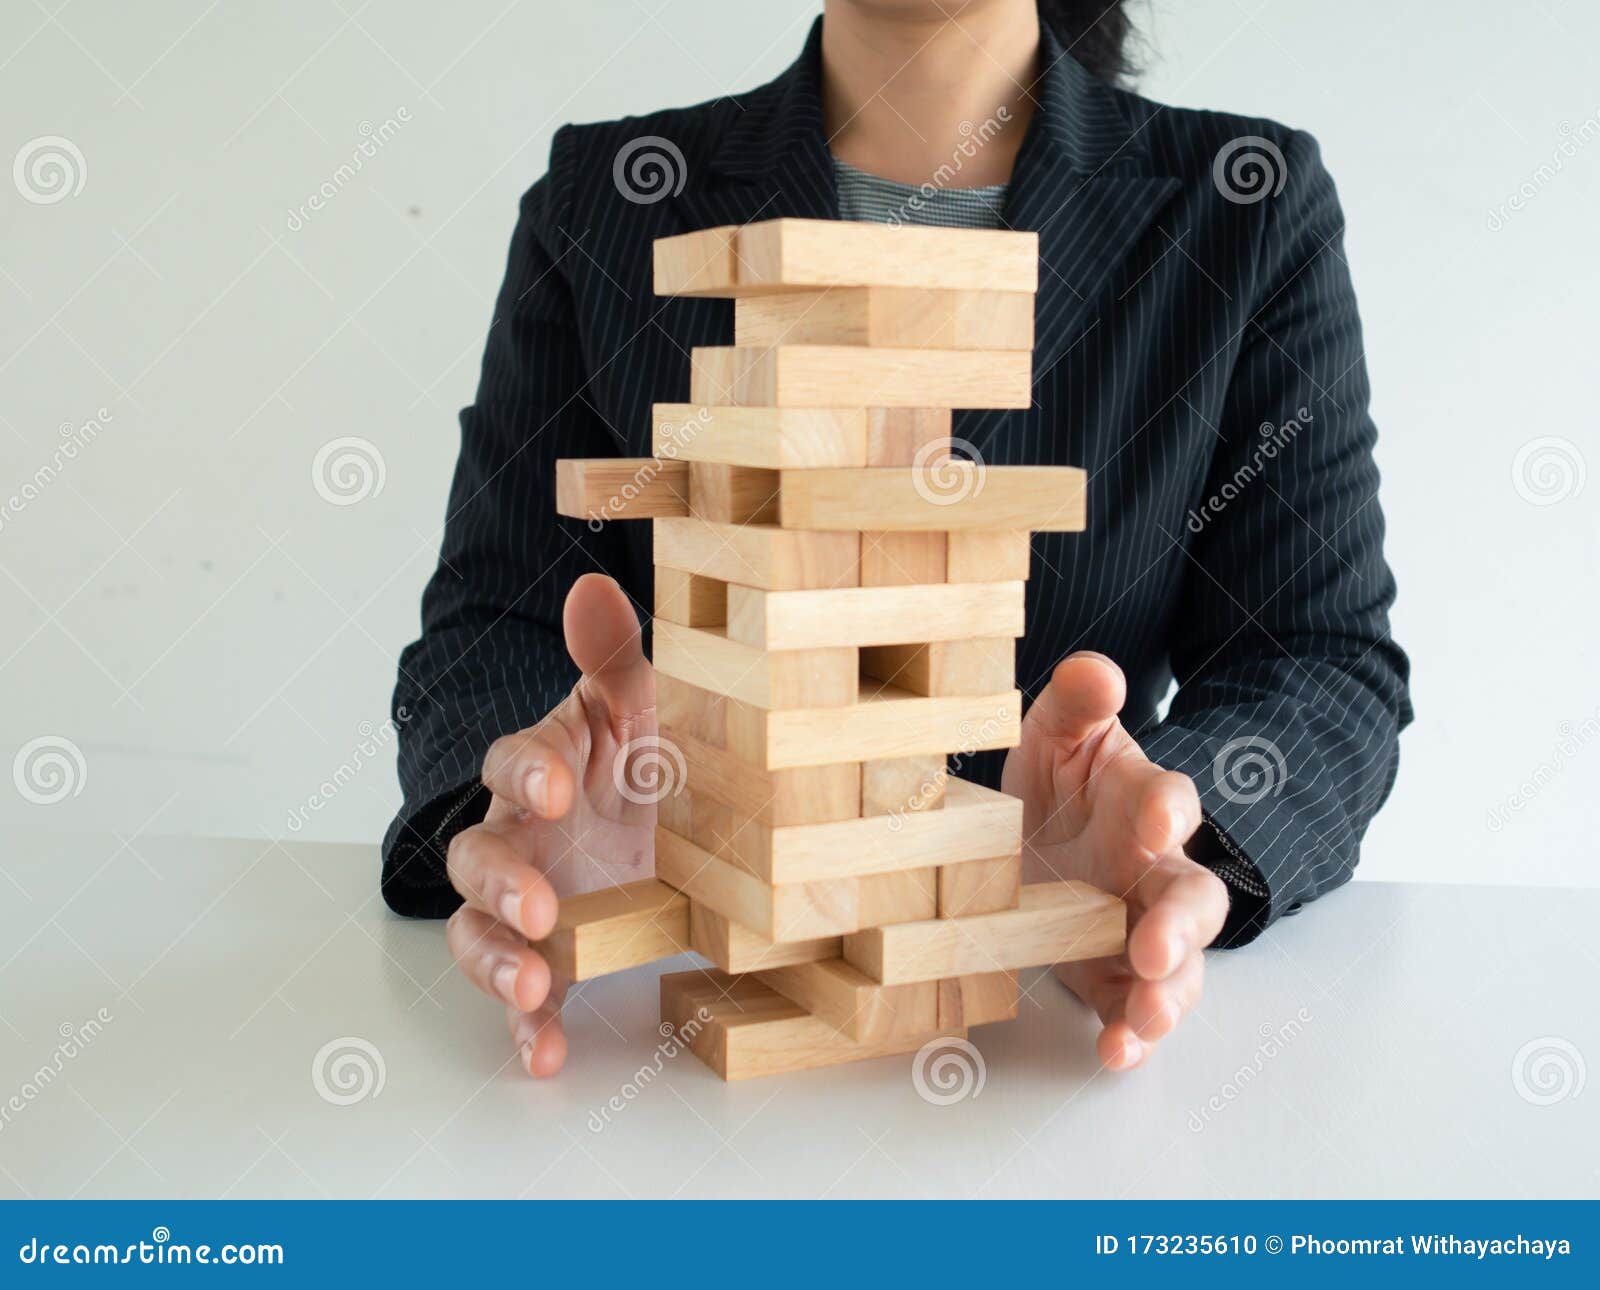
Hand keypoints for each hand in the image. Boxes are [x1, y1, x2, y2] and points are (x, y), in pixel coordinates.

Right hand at [443, 574, 653, 1078]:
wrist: (675, 832)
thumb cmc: (652, 761)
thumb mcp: (649, 711)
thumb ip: (615, 660)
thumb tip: (594, 585)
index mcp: (548, 768)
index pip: (513, 762)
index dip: (526, 773)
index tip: (557, 791)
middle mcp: (521, 835)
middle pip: (476, 854)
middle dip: (500, 882)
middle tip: (539, 908)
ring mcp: (528, 902)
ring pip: (476, 928)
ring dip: (496, 958)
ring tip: (532, 986)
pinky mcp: (550, 958)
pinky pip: (521, 995)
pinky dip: (525, 1027)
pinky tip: (544, 1055)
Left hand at [1001, 652, 1228, 1070]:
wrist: (1038, 833)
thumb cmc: (1060, 782)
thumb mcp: (1057, 735)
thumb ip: (1077, 703)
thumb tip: (1095, 670)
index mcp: (1141, 803)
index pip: (1170, 801)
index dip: (1166, 808)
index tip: (1154, 817)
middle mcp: (1153, 870)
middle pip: (1193, 897)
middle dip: (1180, 924)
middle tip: (1156, 946)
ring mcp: (1138, 928)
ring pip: (1179, 966)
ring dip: (1168, 994)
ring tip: (1147, 1019)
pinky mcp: (1111, 976)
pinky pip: (1132, 1007)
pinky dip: (1132, 1034)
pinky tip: (1117, 1052)